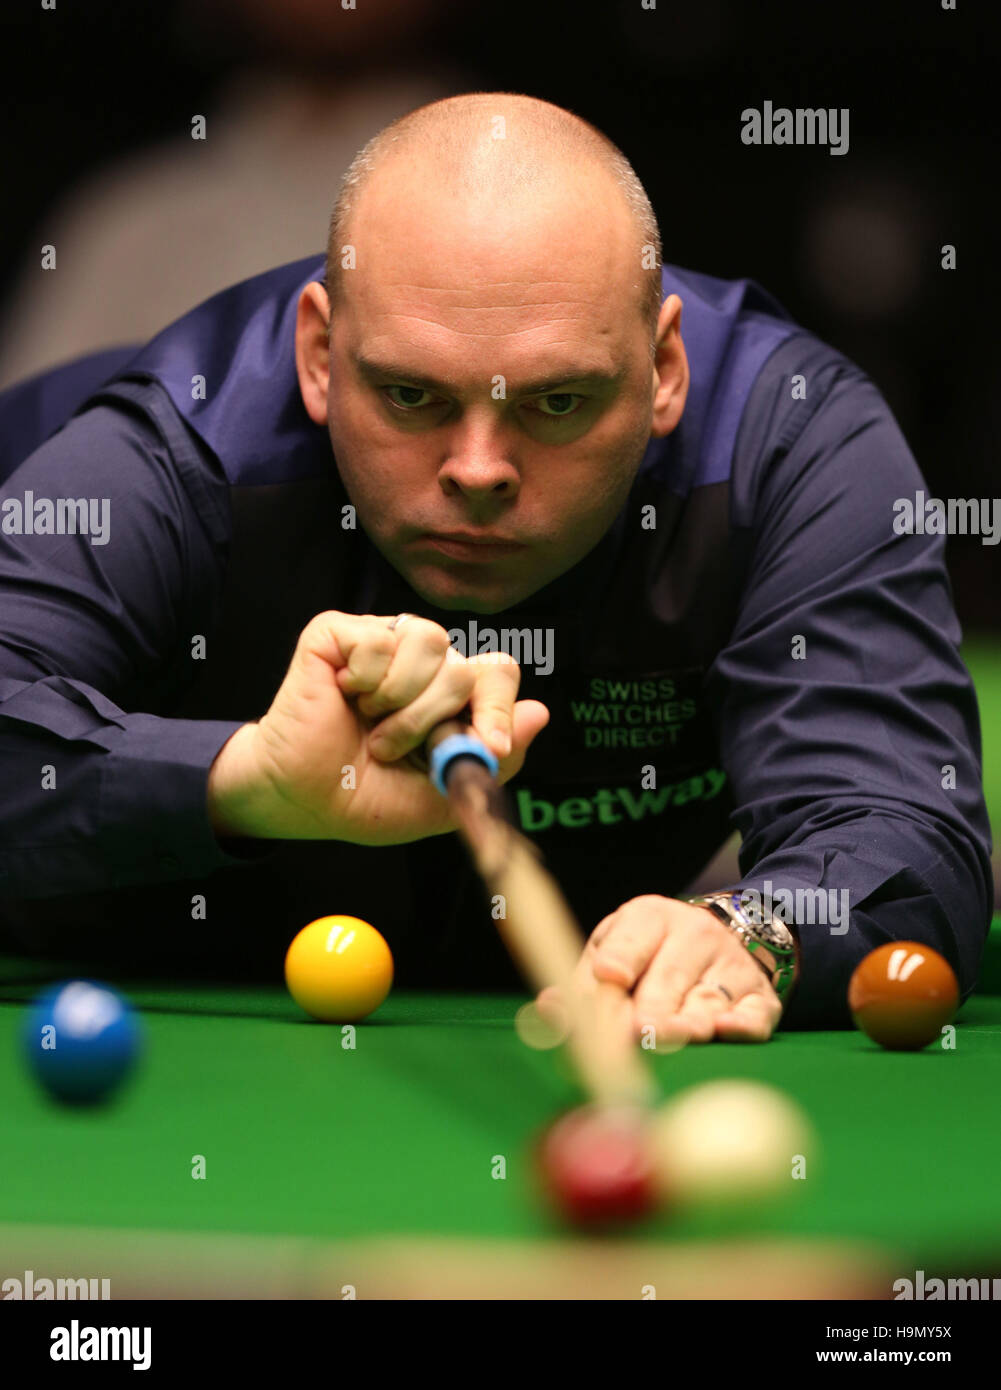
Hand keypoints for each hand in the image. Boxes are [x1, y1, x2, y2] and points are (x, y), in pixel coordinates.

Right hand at [208, 610, 548, 842]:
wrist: (301, 799)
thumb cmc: (365, 796)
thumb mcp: (442, 794)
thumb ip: (494, 758)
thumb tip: (540, 712)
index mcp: (450, 694)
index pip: (498, 672)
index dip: (497, 706)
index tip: (486, 744)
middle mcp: (422, 661)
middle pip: (465, 664)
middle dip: (432, 721)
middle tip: (393, 748)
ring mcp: (383, 642)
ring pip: (430, 642)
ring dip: (399, 703)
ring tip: (371, 725)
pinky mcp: (339, 631)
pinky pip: (378, 640)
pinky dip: (364, 681)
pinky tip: (344, 696)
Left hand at [537, 894, 784, 1044]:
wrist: (721, 938)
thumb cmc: (649, 955)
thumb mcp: (613, 950)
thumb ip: (582, 983)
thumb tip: (548, 1010)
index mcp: (650, 917)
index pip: (634, 937)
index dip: (620, 959)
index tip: (609, 977)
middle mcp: (695, 934)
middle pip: (670, 976)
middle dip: (649, 1009)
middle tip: (633, 1033)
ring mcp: (731, 965)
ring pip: (707, 1000)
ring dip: (687, 1023)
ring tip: (666, 1039)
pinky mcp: (760, 996)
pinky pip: (755, 1014)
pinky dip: (742, 1025)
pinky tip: (724, 1031)